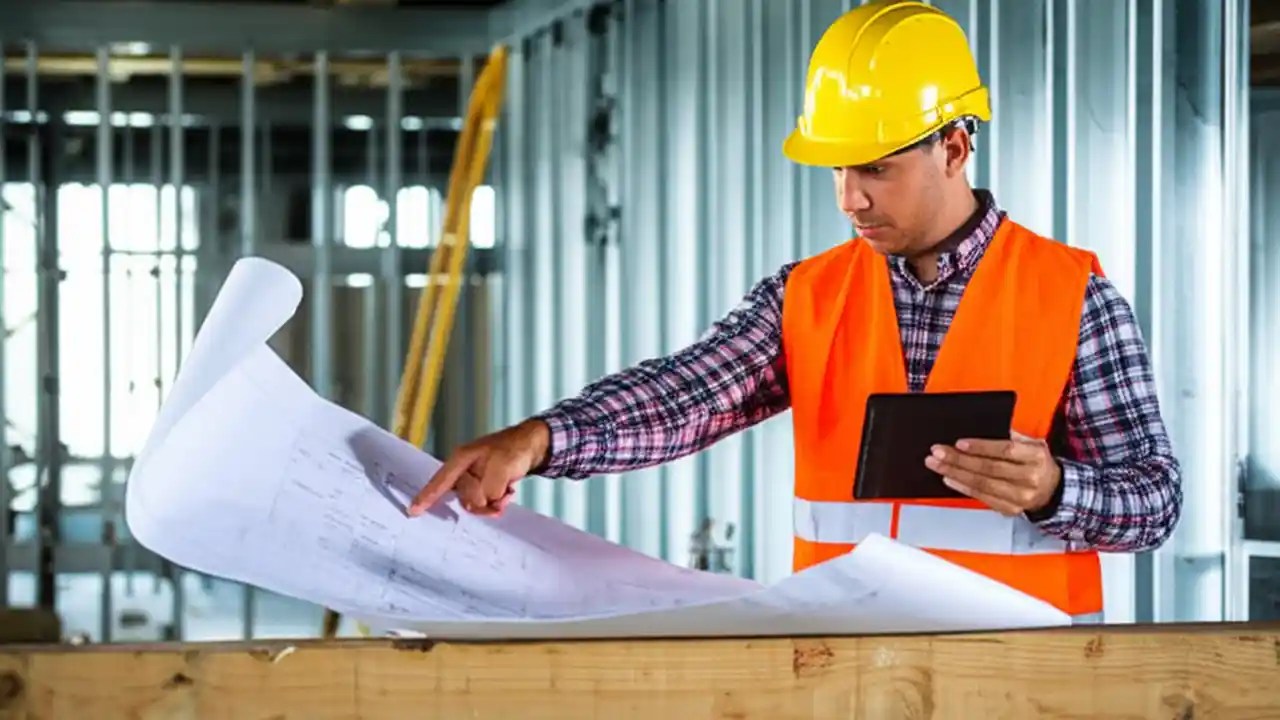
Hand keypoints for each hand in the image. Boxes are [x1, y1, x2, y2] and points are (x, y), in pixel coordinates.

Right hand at [408, 419, 550, 517]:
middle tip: (501, 497)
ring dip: (493, 503)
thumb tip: (483, 502)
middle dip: (482, 502)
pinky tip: (508, 492)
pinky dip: (498, 502)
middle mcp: (464, 471)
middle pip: (463, 498)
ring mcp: (474, 479)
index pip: (440, 481)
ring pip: (475, 504)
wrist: (532, 445)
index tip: (413, 511)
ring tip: (507, 492)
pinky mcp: (484, 487)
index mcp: (461, 459)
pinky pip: (485, 504)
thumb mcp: (501, 466)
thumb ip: (489, 487)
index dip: (427, 496)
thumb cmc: (514, 448)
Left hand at [923, 431, 1060, 515]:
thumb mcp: (1031, 443)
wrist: (1053, 490)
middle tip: (938, 453)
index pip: (1005, 450)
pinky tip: (949, 478)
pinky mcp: (1010, 509)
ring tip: (937, 464)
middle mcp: (1030, 477)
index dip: (981, 447)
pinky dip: (963, 488)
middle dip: (959, 460)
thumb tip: (979, 428)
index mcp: (1035, 456)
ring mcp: (1020, 497)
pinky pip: (982, 498)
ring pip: (983, 484)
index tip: (959, 443)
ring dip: (956, 474)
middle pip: (989, 469)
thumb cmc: (1035, 462)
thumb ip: (1010, 435)